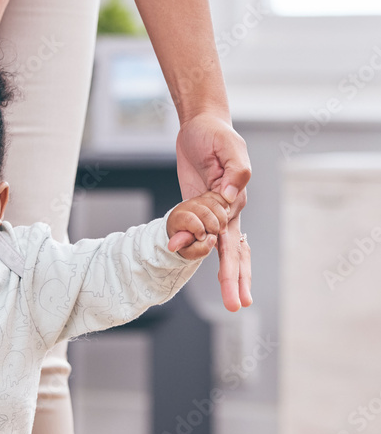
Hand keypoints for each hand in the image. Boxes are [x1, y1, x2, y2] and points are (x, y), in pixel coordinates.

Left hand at [167, 191, 229, 259]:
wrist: (187, 231)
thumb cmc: (187, 242)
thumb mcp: (189, 251)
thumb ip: (198, 249)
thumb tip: (212, 239)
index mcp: (177, 218)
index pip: (189, 219)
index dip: (199, 229)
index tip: (202, 237)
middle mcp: (187, 206)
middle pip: (204, 212)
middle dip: (213, 226)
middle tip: (214, 235)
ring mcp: (198, 199)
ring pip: (214, 204)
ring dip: (222, 219)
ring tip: (221, 230)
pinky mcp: (208, 196)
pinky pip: (220, 197)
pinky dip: (225, 208)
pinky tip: (225, 218)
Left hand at [176, 112, 252, 310]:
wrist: (201, 127)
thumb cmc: (216, 135)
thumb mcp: (229, 147)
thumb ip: (236, 171)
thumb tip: (231, 195)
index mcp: (236, 201)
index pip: (232, 238)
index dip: (227, 258)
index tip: (223, 275)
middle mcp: (228, 213)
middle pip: (234, 253)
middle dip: (237, 280)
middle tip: (239, 306)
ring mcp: (214, 214)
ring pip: (222, 251)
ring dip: (227, 277)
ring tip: (234, 302)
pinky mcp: (198, 209)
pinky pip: (198, 235)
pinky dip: (193, 249)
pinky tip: (195, 265)